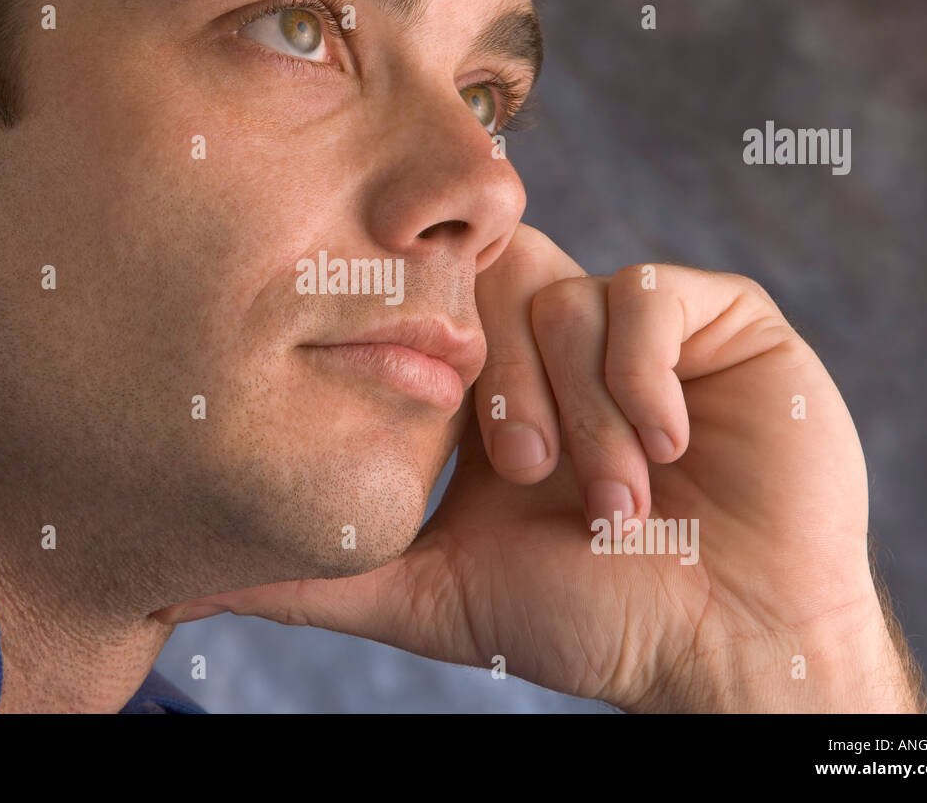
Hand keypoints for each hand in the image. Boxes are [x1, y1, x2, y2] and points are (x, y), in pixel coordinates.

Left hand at [154, 224, 920, 711]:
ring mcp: (636, 328)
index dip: (431, 355)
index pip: (432, 312)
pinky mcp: (717, 319)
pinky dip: (646, 371)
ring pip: (572, 298)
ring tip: (613, 501)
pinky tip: (670, 445)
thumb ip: (322, 577)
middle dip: (508, 385)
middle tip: (529, 475)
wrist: (729, 642)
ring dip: (587, 409)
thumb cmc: (590, 620)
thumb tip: (196, 587)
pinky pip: (653, 293)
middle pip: (494, 285)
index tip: (455, 438)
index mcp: (493, 387)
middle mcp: (558, 344)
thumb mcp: (435, 592)